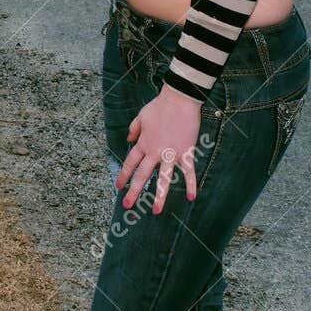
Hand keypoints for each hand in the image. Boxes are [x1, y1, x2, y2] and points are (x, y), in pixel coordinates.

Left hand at [116, 85, 204, 211]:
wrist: (179, 99)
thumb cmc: (160, 105)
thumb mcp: (141, 116)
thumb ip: (133, 129)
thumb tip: (128, 140)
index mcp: (143, 143)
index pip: (130, 163)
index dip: (123, 175)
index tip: (118, 186)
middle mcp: (155, 152)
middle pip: (142, 175)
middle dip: (134, 191)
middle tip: (128, 205)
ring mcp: (170, 154)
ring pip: (163, 179)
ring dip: (159, 196)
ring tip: (155, 211)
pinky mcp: (186, 152)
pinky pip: (188, 171)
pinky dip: (191, 184)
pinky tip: (192, 198)